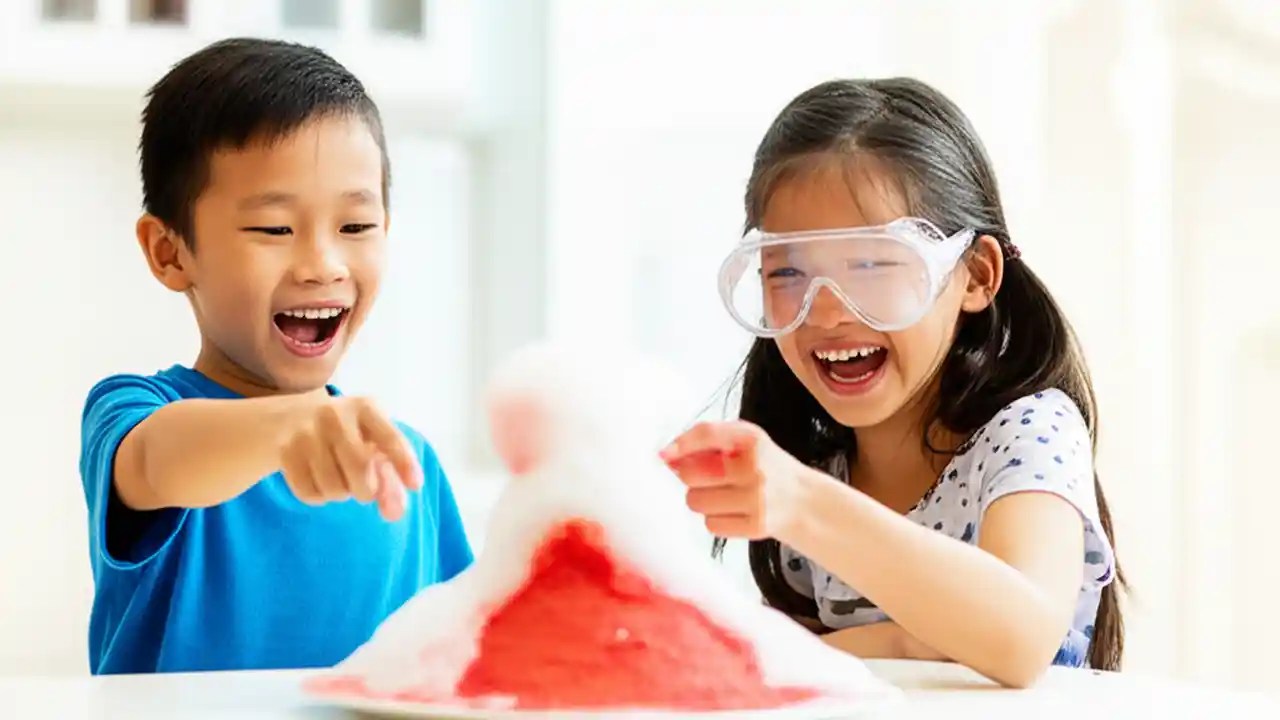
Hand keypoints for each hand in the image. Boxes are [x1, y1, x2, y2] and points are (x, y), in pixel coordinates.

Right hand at [280, 396, 422, 520]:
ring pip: (334, 487)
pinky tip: (318, 480)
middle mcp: (334, 414)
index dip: (404, 463)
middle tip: (364, 489)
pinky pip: (310, 494)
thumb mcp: (372, 442)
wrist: (290, 419)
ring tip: (339, 477)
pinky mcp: (284, 451)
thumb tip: (394, 513)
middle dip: (367, 490)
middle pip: (360, 468)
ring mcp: (306, 431)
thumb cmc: (346, 435)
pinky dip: (319, 497)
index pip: (390, 438)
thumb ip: (389, 477)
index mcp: (365, 407)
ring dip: (342, 494)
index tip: (416, 485)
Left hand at [659, 420, 811, 540]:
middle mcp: (755, 467)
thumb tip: (668, 456)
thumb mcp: (746, 443)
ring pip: (696, 501)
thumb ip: (710, 442)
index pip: (707, 434)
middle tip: (708, 479)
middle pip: (691, 474)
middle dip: (691, 478)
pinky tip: (734, 511)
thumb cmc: (767, 468)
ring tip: (724, 495)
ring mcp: (756, 498)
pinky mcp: (756, 526)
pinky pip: (711, 524)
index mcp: (752, 439)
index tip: (664, 454)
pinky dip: (716, 519)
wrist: (804, 502)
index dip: (680, 444)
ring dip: (702, 500)